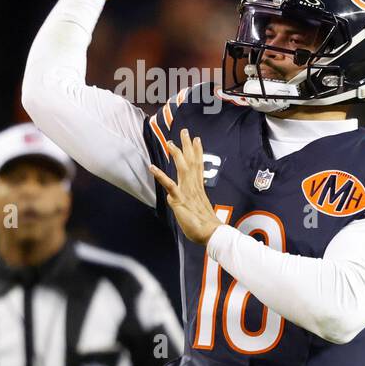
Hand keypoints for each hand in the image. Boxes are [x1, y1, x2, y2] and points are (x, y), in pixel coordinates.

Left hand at [149, 129, 221, 245]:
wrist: (212, 234)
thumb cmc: (207, 226)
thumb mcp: (201, 211)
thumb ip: (195, 203)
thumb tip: (193, 202)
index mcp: (199, 189)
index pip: (199, 166)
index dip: (197, 152)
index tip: (197, 140)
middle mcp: (194, 187)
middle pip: (192, 162)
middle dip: (188, 146)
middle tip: (185, 131)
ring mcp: (187, 192)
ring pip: (182, 168)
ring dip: (176, 154)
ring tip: (170, 142)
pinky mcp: (179, 199)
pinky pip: (169, 185)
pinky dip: (160, 175)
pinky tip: (152, 167)